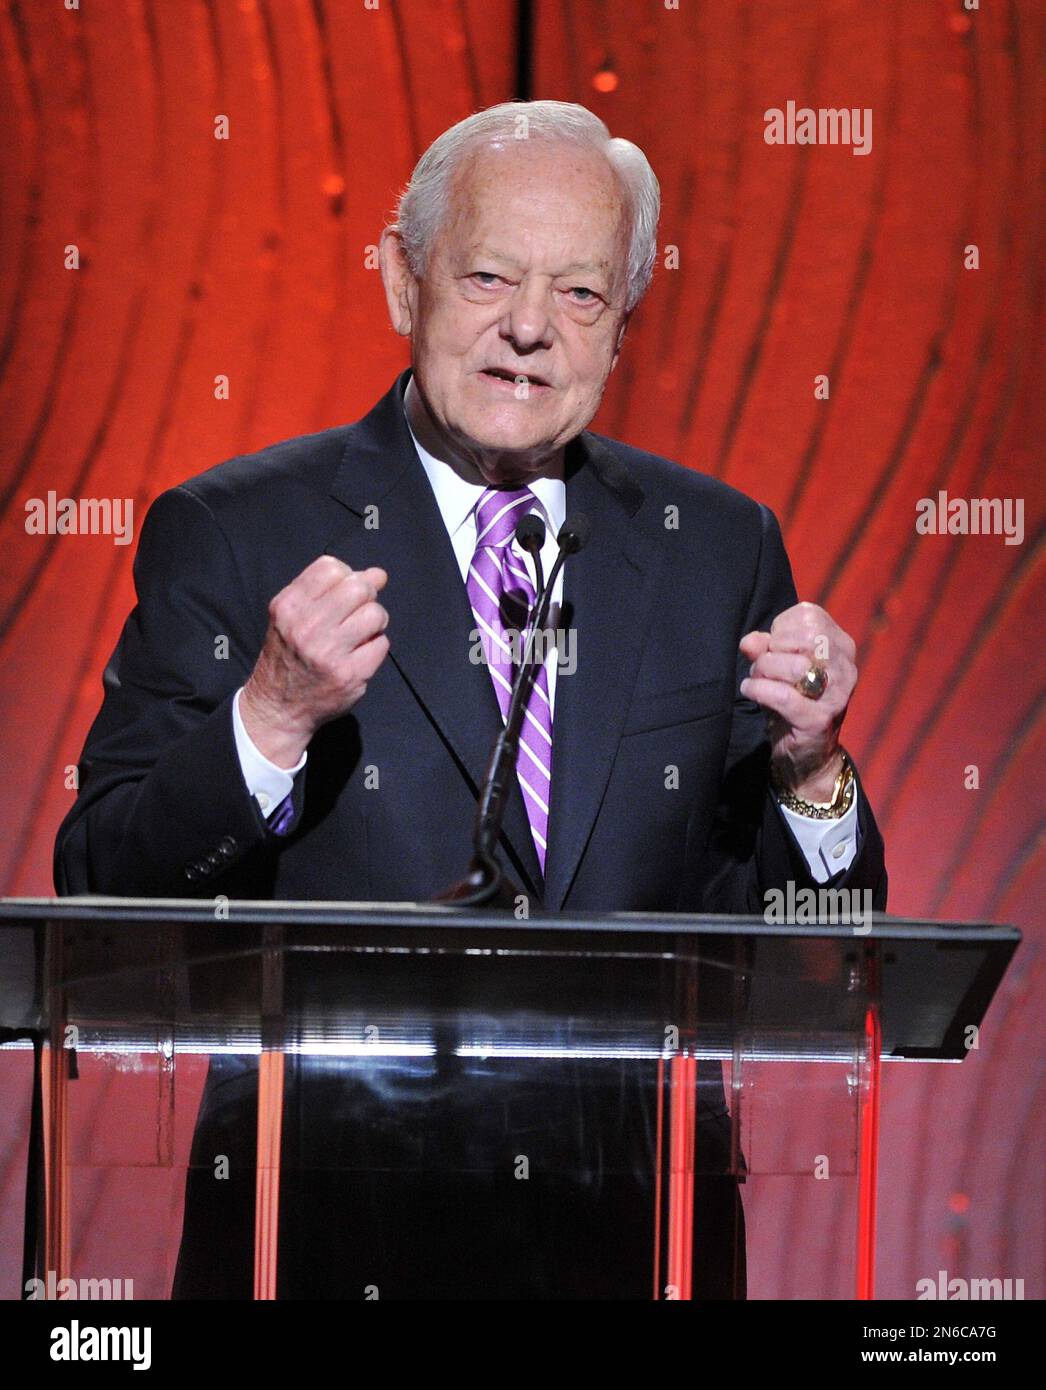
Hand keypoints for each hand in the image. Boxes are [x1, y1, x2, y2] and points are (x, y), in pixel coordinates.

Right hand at [240, 556, 389, 767]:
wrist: (278, 707)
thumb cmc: (289, 655)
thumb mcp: (293, 616)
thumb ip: (330, 591)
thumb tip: (378, 574)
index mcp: (289, 606)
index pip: (332, 567)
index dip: (346, 577)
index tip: (342, 596)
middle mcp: (307, 626)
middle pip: (360, 588)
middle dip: (366, 597)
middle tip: (356, 614)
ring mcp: (329, 652)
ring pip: (375, 614)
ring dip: (375, 622)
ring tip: (360, 634)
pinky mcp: (350, 674)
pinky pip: (381, 644)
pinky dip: (375, 647)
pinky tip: (359, 655)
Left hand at [738, 601, 856, 801]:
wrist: (807, 755)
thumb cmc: (791, 703)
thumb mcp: (775, 668)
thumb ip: (762, 648)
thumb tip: (748, 642)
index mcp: (841, 646)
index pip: (808, 615)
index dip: (781, 628)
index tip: (774, 648)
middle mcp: (846, 667)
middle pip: (805, 636)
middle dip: (772, 650)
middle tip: (761, 668)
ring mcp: (837, 694)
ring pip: (796, 666)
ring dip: (764, 672)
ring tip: (757, 682)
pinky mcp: (821, 720)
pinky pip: (784, 696)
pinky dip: (760, 691)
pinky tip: (751, 692)